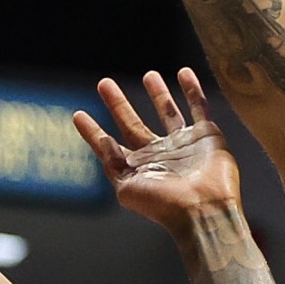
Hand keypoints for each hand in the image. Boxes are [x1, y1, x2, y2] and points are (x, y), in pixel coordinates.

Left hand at [73, 68, 241, 230]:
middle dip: (118, 103)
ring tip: (148, 74)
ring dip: (157, 93)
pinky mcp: (207, 136)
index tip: (78, 115)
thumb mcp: (127, 188)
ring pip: (167, 111)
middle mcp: (159, 153)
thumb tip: (103, 140)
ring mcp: (183, 143)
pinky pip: (198, 107)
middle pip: (132, 123)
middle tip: (104, 83)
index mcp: (138, 167)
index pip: (108, 145)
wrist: (203, 210)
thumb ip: (112, 163)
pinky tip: (183, 73)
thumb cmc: (163, 205)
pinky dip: (191, 90)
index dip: (92, 131)